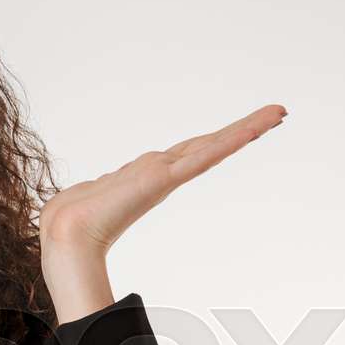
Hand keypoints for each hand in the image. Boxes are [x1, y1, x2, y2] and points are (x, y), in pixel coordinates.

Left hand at [40, 104, 287, 256]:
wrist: (67, 231)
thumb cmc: (74, 218)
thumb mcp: (96, 193)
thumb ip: (107, 191)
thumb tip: (97, 198)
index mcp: (149, 174)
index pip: (190, 150)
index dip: (217, 138)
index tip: (242, 126)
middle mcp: (162, 170)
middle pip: (209, 144)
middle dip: (243, 130)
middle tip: (277, 113)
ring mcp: (165, 173)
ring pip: (212, 145)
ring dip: (243, 130)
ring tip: (274, 116)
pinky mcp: (165, 179)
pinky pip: (203, 156)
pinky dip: (229, 142)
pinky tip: (252, 130)